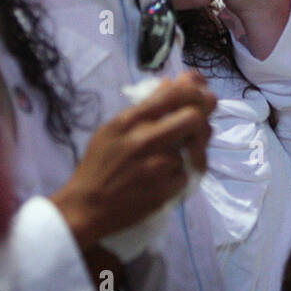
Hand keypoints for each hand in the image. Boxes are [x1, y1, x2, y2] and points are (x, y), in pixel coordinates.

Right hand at [50, 72, 215, 250]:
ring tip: (184, 149)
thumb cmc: (99, 164)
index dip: (194, 90)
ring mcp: (157, 167)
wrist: (87, 207)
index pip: (174, 95)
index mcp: (130, 121)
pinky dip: (184, 172)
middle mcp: (145, 141)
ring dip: (194, 148)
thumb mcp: (113, 128)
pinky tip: (171, 174)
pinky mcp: (166, 190)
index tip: (200, 93)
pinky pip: (190, 173)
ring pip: (196, 148)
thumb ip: (143, 107)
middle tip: (201, 120)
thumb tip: (169, 82)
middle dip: (203, 116)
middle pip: (194, 118)